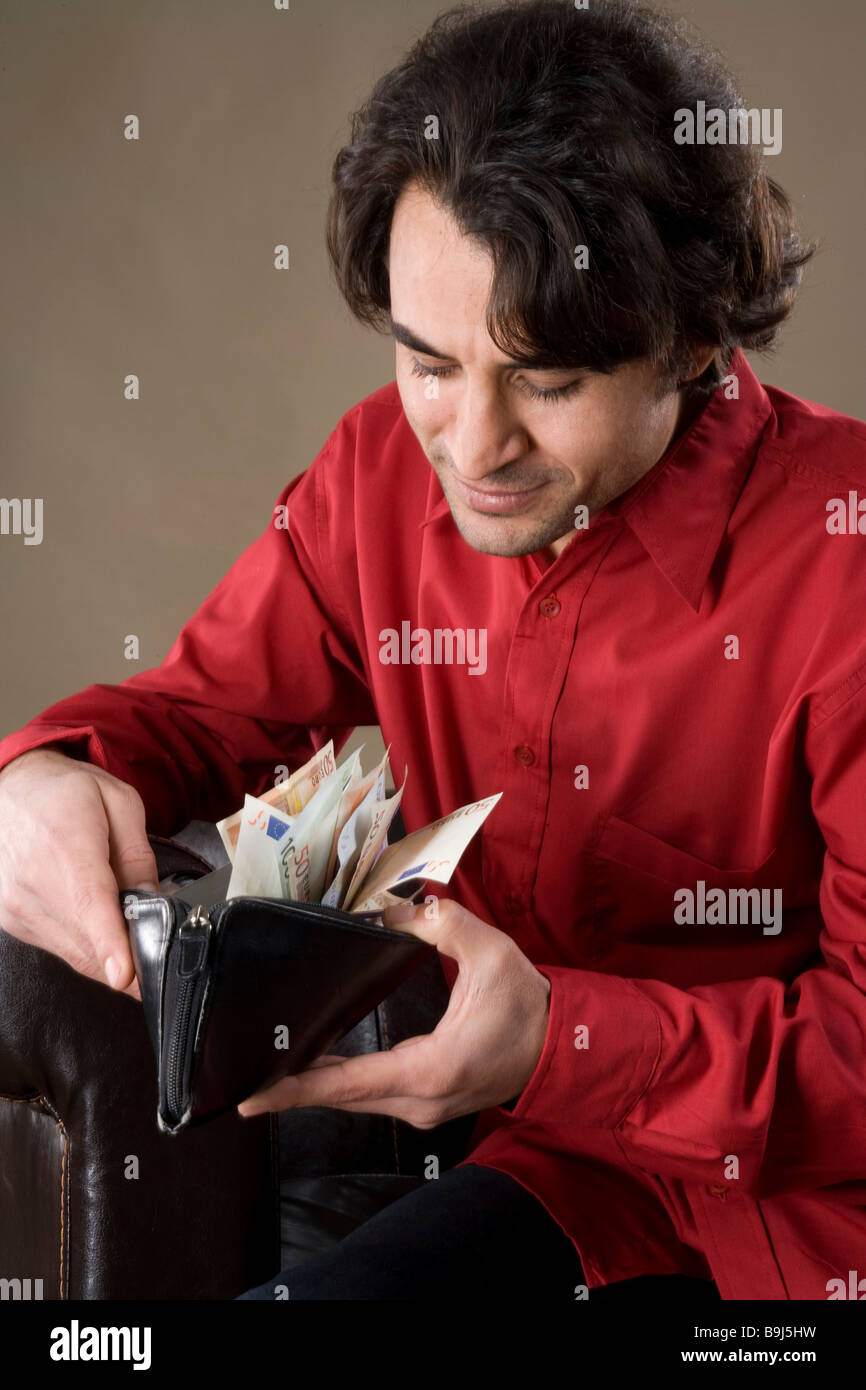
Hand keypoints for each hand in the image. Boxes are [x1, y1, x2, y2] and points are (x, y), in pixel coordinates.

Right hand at [0, 747, 158, 997]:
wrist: (8, 791)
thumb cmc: (64, 791)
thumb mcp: (118, 801)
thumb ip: (139, 854)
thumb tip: (155, 902)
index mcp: (65, 844)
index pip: (89, 903)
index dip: (110, 943)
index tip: (124, 974)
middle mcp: (33, 881)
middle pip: (88, 939)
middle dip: (131, 952)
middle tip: (160, 943)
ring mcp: (17, 906)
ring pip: (76, 952)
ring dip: (109, 951)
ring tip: (129, 922)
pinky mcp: (13, 921)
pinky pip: (60, 948)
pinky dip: (87, 945)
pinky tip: (98, 920)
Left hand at [237, 898, 551, 1126]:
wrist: (562, 1047)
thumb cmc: (527, 1005)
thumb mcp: (489, 953)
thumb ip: (441, 923)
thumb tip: (394, 910)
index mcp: (429, 1068)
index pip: (348, 1082)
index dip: (297, 1088)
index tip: (254, 1096)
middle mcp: (420, 1100)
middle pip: (342, 1096)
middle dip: (292, 1089)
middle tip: (245, 1083)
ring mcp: (425, 1108)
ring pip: (356, 1100)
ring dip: (315, 1088)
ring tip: (270, 1076)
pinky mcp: (429, 1103)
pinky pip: (372, 1097)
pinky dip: (341, 1087)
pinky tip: (316, 1072)